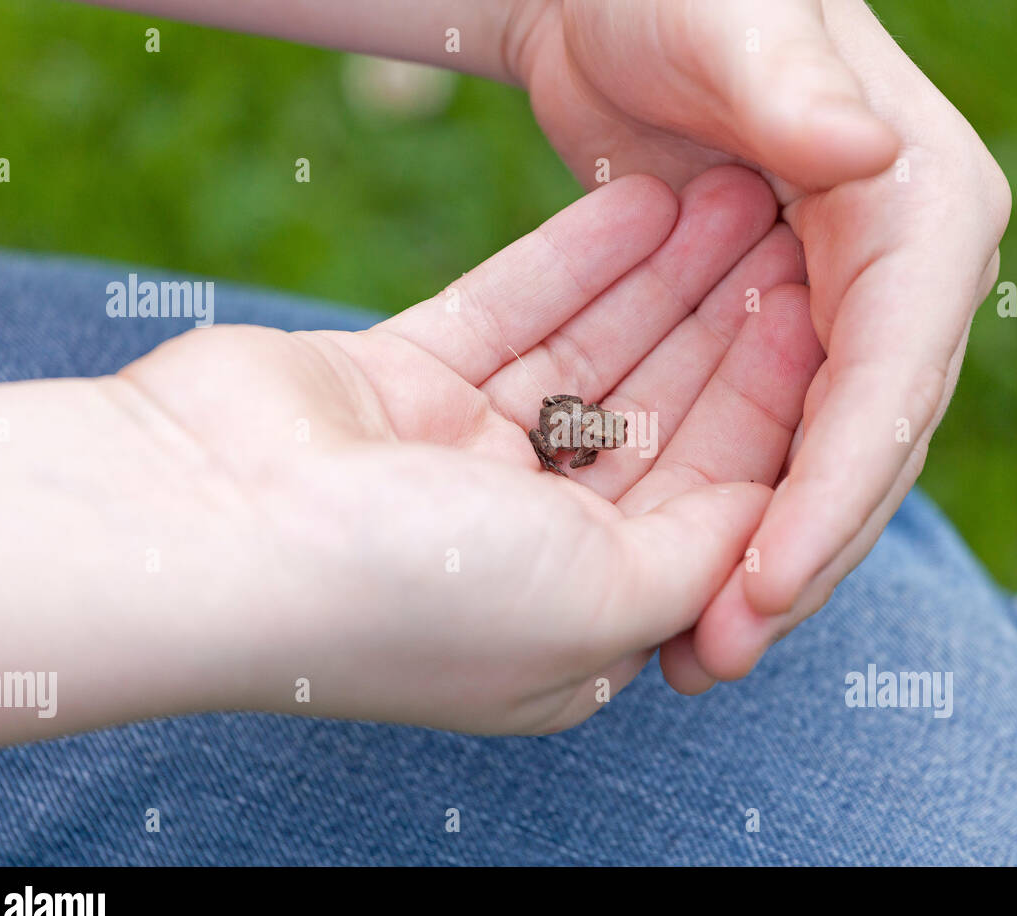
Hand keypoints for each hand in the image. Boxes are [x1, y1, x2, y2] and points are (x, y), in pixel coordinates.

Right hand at [119, 167, 820, 733]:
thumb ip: (701, 554)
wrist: (202, 532)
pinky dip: (572, 264)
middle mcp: (523, 546)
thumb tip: (771, 510)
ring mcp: (455, 462)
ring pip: (588, 357)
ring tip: (725, 194)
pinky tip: (639, 203)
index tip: (815, 317)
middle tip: (783, 235)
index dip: (768, 407)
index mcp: (578, 621)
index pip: (704, 501)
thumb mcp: (600, 603)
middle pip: (651, 419)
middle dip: (721, 331)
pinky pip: (509, 315)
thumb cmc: (414, 596)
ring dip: (660, 282)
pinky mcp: (398, 389)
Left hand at [504, 0, 1010, 688]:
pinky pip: (765, 447)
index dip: (830, 496)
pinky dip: (726, 516)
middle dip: (796, 559)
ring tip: (688, 653)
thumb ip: (788, 88)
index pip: (889, 382)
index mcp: (922, 213)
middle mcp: (902, 278)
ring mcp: (846, 314)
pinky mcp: (784, 338)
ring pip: (816, 468)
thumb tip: (867, 159)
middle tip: (715, 653)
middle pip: (864, 451)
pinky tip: (672, 585)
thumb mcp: (724, 18)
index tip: (762, 586)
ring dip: (762, 564)